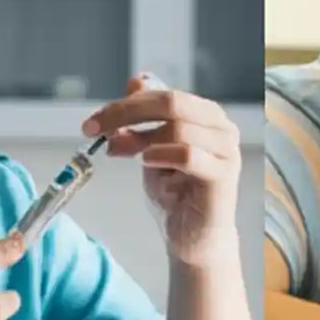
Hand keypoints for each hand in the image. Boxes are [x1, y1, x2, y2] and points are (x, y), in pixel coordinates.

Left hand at [83, 74, 241, 254]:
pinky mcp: (224, 175)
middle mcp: (222, 127)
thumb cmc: (177, 194)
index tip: (93, 121)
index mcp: (206, 114)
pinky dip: (161, 154)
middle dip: (126, 112)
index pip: (163, 95)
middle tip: (94, 128)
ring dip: (139, 137)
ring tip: (117, 151)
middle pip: (171, 103)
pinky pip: (189, 154)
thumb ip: (145, 119)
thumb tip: (136, 81)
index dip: (125, 104)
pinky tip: (145, 161)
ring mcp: (226, 150)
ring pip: (178, 127)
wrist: (194, 239)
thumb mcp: (151, 150)